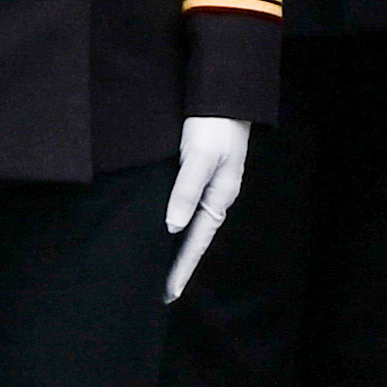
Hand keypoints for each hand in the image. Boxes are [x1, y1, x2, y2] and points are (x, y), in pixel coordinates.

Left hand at [163, 115, 252, 294]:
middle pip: (196, 239)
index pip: (197, 242)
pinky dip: (177, 225)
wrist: (224, 92)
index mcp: (220, 197)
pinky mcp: (201, 173)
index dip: (182, 269)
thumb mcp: (200, 157)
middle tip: (162, 293)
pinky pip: (187, 208)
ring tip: (161, 269)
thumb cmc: (213, 124)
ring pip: (192, 225)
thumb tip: (172, 227)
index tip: (168, 294)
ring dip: (177, 248)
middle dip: (179, 265)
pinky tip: (166, 230)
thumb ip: (185, 191)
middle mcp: (216, 196)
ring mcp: (210, 185)